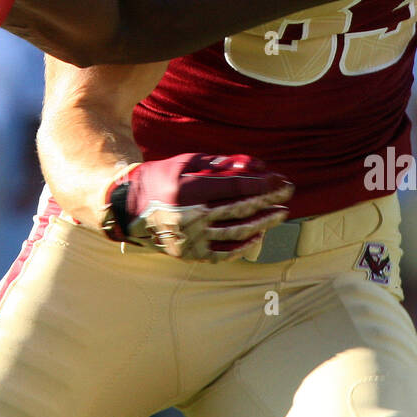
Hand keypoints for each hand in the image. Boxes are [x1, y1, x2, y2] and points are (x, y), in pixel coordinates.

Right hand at [102, 153, 292, 262]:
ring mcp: (190, 238)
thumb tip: (252, 165)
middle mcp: (190, 216)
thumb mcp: (184, 162)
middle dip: (269, 200)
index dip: (262, 184)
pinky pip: (223, 253)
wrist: (127, 208)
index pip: (235, 188)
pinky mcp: (189, 254)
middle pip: (240, 209)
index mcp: (188, 190)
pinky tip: (257, 235)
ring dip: (263, 223)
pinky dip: (243, 245)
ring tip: (280, 214)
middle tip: (288, 194)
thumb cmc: (159, 178)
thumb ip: (217, 164)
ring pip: (236, 232)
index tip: (280, 180)